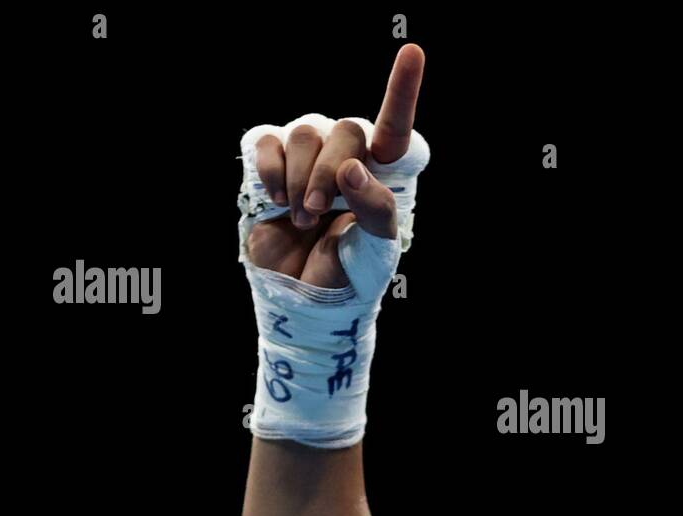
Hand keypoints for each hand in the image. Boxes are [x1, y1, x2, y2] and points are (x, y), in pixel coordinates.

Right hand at [245, 44, 424, 287]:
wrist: (302, 297)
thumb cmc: (348, 273)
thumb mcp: (375, 250)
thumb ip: (375, 209)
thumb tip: (352, 167)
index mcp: (383, 175)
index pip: (396, 128)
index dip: (402, 90)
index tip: (412, 52)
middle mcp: (349, 157)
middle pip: (345, 131)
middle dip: (327, 173)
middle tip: (316, 212)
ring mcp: (310, 157)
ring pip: (306, 133)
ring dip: (299, 178)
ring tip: (301, 216)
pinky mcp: (274, 163)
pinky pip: (269, 141)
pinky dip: (270, 170)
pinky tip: (277, 199)